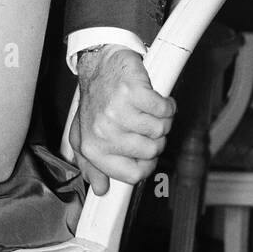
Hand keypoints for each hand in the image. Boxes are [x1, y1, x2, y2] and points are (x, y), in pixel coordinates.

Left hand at [69, 47, 174, 194]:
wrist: (99, 62)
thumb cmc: (96, 99)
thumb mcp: (86, 134)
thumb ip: (92, 164)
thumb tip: (100, 189)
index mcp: (93, 147)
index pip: (133, 174)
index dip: (146, 163)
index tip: (145, 149)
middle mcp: (103, 132)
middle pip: (152, 151)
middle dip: (153, 136)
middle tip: (140, 119)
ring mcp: (117, 111)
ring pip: (160, 130)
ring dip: (160, 118)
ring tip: (143, 106)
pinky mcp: (132, 91)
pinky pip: (164, 110)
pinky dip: (165, 103)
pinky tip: (152, 96)